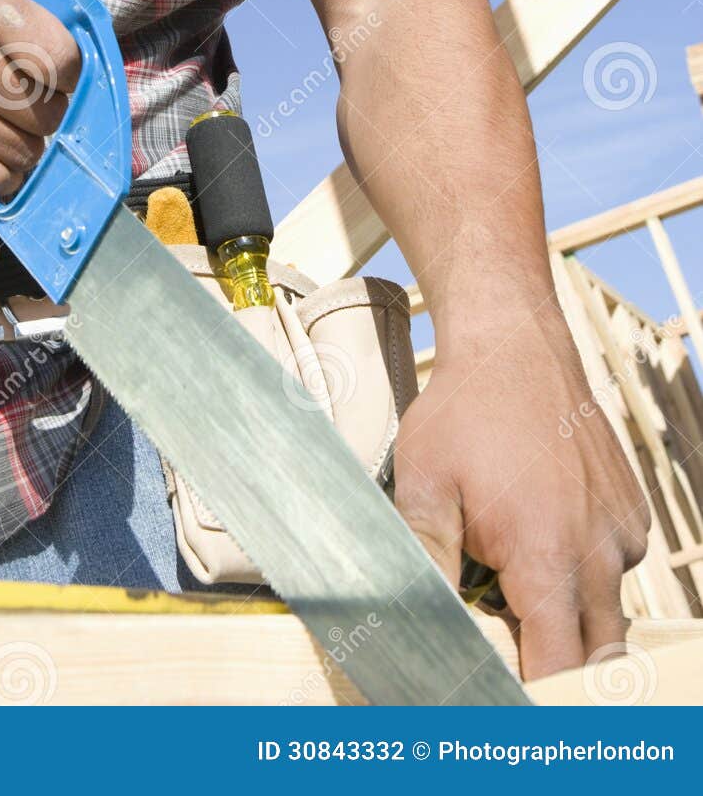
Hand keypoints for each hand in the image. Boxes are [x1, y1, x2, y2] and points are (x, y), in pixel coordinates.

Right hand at [0, 0, 80, 198]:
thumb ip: (51, 2)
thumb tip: (99, 43)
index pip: (63, 60)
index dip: (70, 75)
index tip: (55, 74)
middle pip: (46, 114)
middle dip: (48, 114)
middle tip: (26, 102)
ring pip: (22, 152)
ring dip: (25, 145)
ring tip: (4, 122)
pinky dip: (2, 173)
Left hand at [392, 306, 649, 682]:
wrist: (514, 344)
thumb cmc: (463, 413)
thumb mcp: (423, 487)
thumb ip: (425, 568)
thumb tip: (420, 632)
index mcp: (547, 558)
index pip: (557, 672)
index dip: (531, 700)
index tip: (502, 706)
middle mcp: (598, 554)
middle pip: (591, 656)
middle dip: (552, 668)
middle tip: (502, 650)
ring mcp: (622, 532)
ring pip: (604, 613)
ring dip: (565, 616)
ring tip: (509, 573)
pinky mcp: (631, 511)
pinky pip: (613, 570)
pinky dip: (581, 573)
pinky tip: (538, 532)